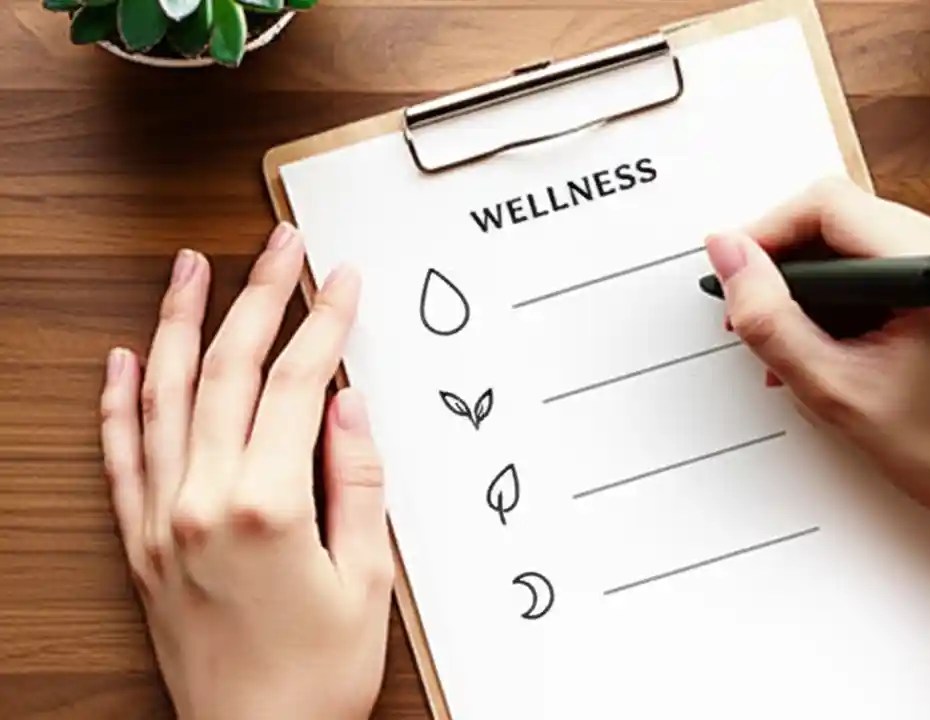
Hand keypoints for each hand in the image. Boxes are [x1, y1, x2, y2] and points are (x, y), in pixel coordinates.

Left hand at [98, 224, 393, 719]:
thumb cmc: (315, 675)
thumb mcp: (365, 578)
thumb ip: (357, 481)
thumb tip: (351, 407)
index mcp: (265, 506)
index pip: (296, 384)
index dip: (323, 323)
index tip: (340, 282)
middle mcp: (201, 502)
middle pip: (225, 370)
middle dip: (257, 297)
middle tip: (278, 247)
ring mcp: (163, 519)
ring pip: (161, 395)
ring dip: (175, 323)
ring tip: (190, 269)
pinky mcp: (142, 542)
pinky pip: (119, 454)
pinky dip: (117, 400)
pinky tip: (122, 358)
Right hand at [705, 177, 929, 542]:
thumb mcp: (836, 390)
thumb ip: (771, 320)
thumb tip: (729, 255)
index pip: (830, 206)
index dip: (767, 232)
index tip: (732, 271)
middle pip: (844, 218)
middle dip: (787, 264)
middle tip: (752, 317)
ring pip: (861, 241)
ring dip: (816, 286)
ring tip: (792, 345)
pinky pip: (889, 264)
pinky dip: (849, 298)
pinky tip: (831, 345)